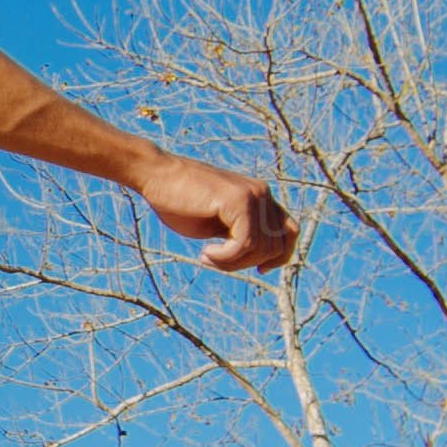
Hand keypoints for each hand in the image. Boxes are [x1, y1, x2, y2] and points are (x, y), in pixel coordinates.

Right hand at [134, 153, 300, 273]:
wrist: (156, 176)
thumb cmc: (179, 201)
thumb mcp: (217, 225)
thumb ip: (239, 235)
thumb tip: (261, 259)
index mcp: (260, 197)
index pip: (290, 232)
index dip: (280, 257)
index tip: (260, 270)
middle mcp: (262, 193)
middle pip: (276, 247)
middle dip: (247, 264)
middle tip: (216, 261)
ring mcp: (253, 194)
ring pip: (261, 248)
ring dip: (233, 263)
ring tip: (207, 257)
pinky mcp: (239, 200)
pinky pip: (246, 243)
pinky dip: (226, 257)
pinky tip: (206, 252)